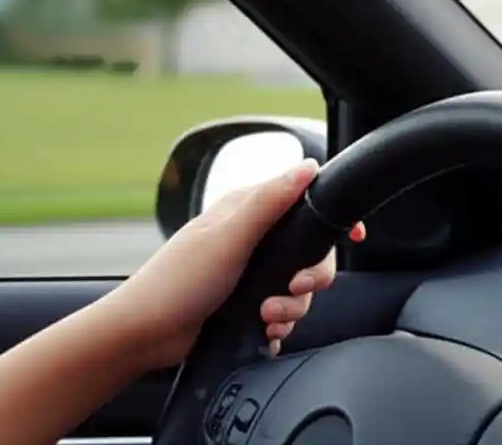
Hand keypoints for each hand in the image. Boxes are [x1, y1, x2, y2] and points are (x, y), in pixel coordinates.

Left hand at [98, 159, 364, 370]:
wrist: (146, 335)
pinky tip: (264, 331)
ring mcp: (251, 271)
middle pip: (312, 253)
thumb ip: (270, 201)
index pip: (305, 201)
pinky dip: (280, 324)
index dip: (332, 218)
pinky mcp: (248, 302)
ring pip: (300, 288)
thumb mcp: (228, 237)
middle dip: (309, 278)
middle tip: (291, 290)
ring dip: (291, 308)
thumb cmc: (176, 282)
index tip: (355, 235)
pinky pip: (284, 312)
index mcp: (248, 211)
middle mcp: (253, 238)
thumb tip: (308, 167)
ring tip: (267, 317)